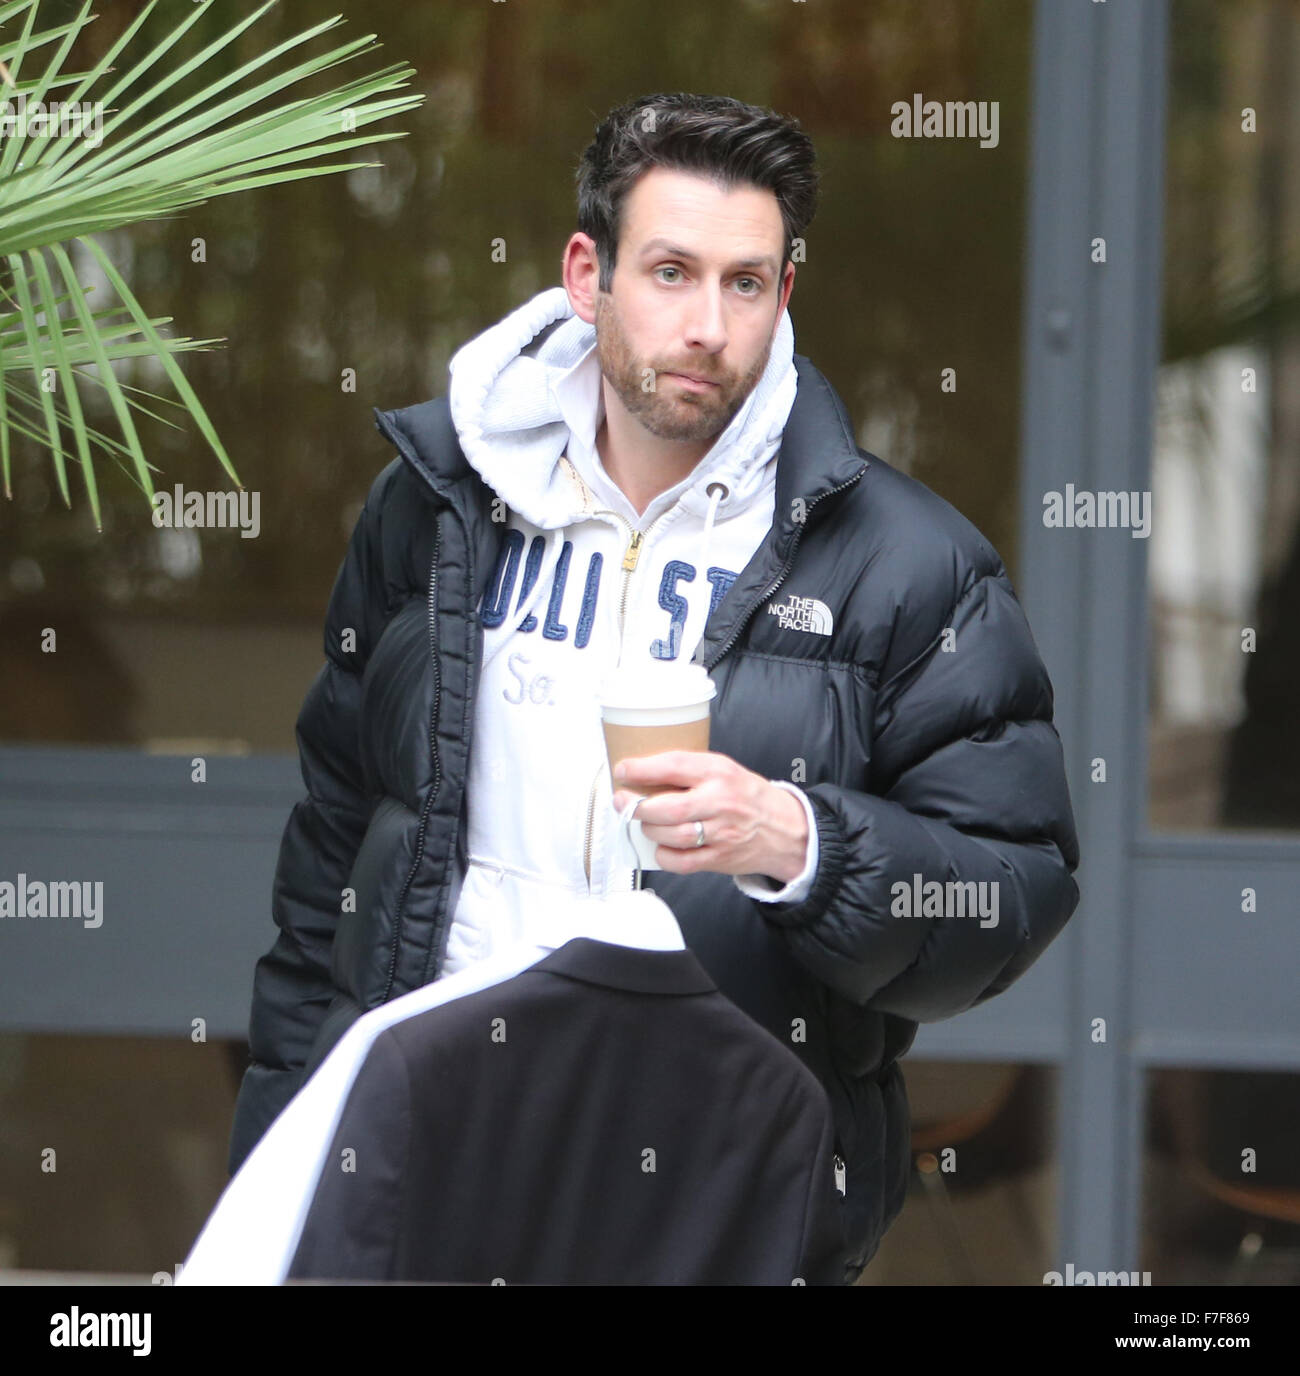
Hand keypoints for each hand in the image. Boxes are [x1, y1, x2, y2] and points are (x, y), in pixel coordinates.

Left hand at [611, 750, 808, 882]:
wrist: (785, 829)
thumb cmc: (748, 797)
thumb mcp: (725, 769)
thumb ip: (691, 770)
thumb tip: (644, 772)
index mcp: (719, 773)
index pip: (675, 766)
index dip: (643, 769)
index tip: (622, 770)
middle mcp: (720, 802)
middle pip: (669, 808)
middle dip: (637, 806)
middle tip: (623, 802)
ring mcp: (721, 833)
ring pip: (672, 836)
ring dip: (649, 830)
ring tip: (645, 823)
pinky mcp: (719, 858)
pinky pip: (682, 862)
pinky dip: (664, 856)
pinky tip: (662, 846)